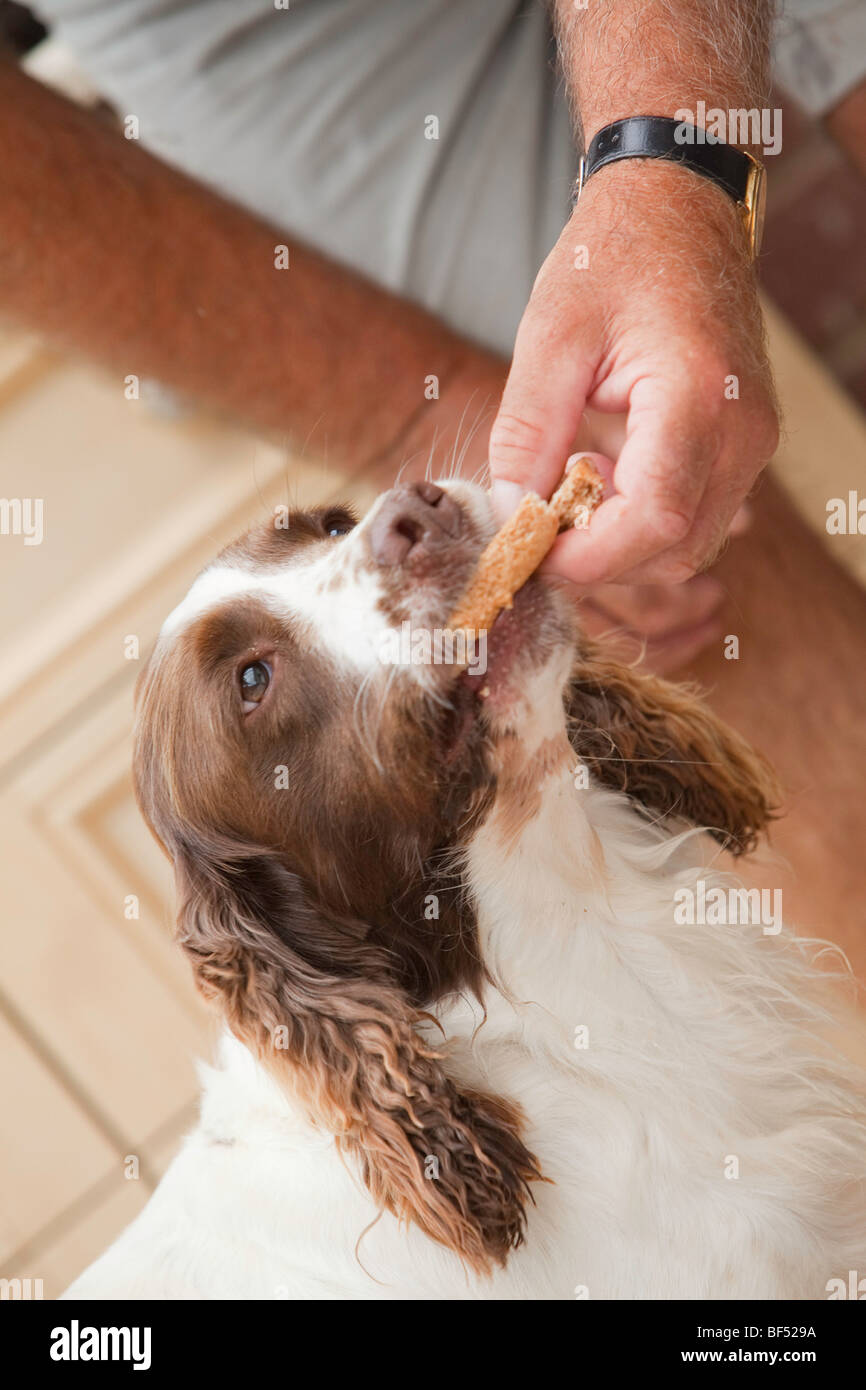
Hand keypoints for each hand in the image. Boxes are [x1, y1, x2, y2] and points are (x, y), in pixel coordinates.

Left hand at [488, 160, 778, 587]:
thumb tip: (512, 514)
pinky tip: (607, 471)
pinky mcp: (746, 446)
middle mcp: (743, 429)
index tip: (530, 552)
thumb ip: (528, 432)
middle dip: (601, 559)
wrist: (678, 210)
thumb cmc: (612, 259)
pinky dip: (644, 521)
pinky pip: (699, 516)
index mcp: (698, 393)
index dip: (589, 556)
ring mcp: (754, 441)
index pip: (655, 519)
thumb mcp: (550, 337)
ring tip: (574, 481)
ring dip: (622, 542)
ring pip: (690, 544)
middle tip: (540, 524)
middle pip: (677, 548)